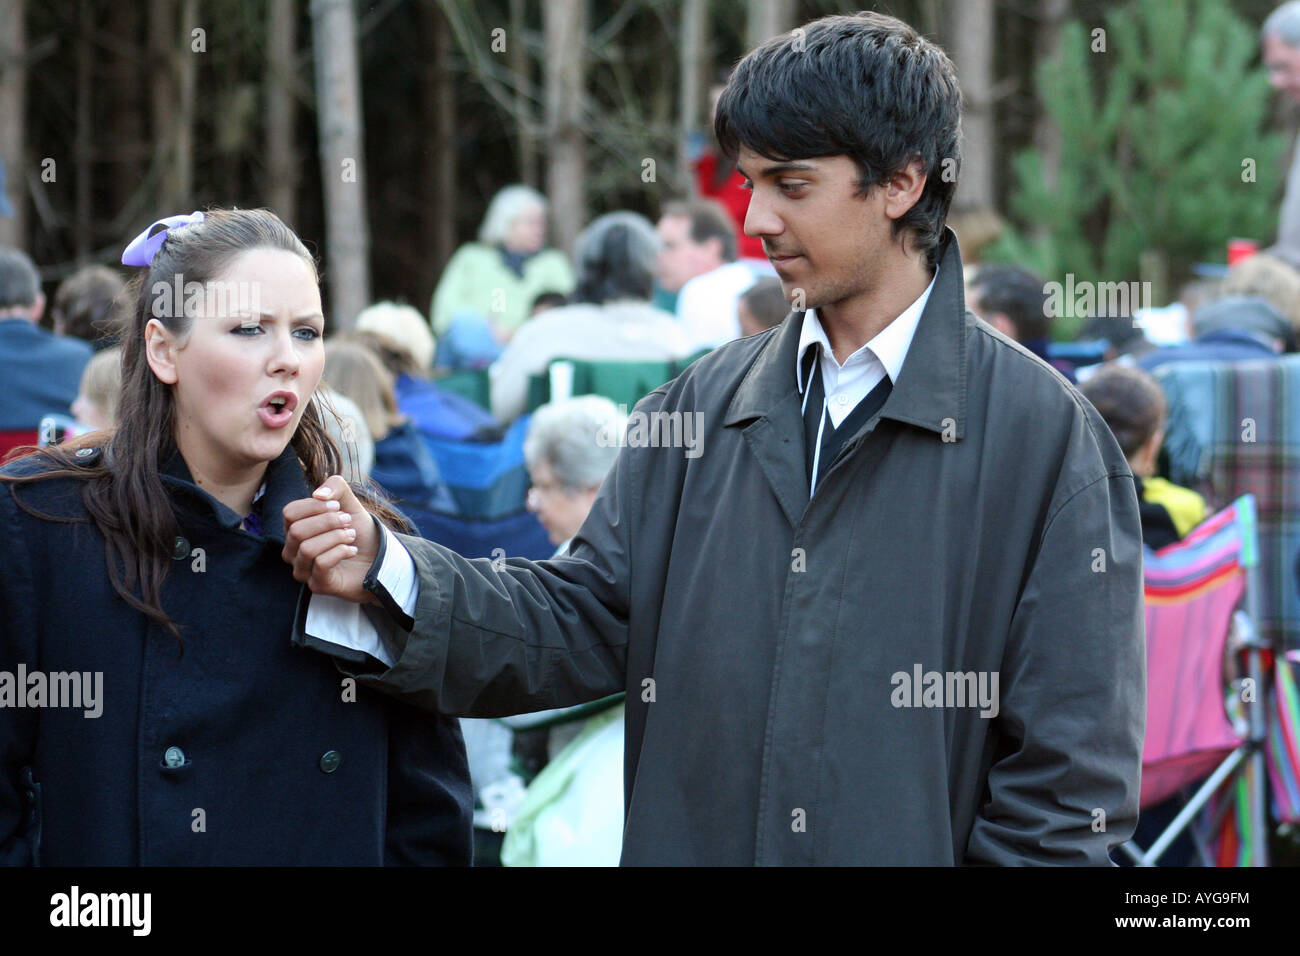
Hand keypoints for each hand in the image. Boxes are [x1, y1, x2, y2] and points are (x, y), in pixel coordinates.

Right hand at [282, 475, 380, 603]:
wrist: (379, 558)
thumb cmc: (358, 531)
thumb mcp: (350, 503)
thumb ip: (335, 488)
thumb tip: (319, 494)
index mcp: (295, 529)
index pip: (289, 513)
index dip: (314, 506)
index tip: (338, 506)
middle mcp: (293, 550)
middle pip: (296, 531)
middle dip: (328, 522)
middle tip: (348, 522)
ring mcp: (303, 569)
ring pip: (307, 549)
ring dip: (336, 537)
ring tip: (351, 536)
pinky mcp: (317, 585)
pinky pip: (321, 564)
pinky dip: (340, 552)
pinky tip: (352, 551)